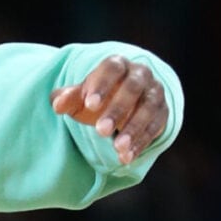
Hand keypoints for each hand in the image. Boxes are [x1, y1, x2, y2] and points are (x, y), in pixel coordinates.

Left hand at [49, 54, 167, 164]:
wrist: (124, 102)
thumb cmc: (98, 96)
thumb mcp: (81, 96)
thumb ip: (68, 98)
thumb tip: (57, 105)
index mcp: (118, 64)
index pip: (112, 68)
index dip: (102, 85)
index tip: (90, 104)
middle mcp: (140, 74)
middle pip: (132, 88)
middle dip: (117, 110)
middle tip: (101, 131)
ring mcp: (154, 93)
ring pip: (148, 108)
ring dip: (133, 129)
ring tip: (117, 147)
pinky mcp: (163, 113)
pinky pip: (155, 127)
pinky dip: (141, 142)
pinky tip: (126, 156)